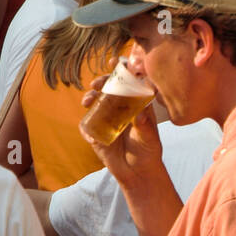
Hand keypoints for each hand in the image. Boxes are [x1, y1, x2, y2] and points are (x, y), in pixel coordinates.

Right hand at [79, 74, 165, 189]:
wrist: (137, 173)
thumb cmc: (148, 151)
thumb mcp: (150, 139)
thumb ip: (145, 127)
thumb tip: (140, 114)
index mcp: (135, 104)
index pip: (128, 83)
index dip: (122, 70)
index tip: (115, 62)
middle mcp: (120, 108)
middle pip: (108, 88)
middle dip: (101, 82)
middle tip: (97, 84)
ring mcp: (107, 119)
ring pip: (95, 102)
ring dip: (90, 98)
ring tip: (88, 100)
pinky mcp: (97, 133)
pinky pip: (87, 126)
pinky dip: (86, 127)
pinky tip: (89, 133)